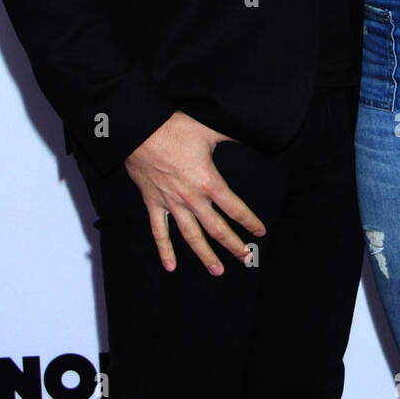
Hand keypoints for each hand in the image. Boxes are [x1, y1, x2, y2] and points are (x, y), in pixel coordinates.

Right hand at [124, 110, 265, 275]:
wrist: (139, 130)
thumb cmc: (174, 127)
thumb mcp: (209, 129)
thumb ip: (232, 135)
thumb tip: (253, 131)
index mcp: (208, 181)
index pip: (235, 208)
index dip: (249, 221)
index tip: (260, 231)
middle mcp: (191, 198)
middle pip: (217, 228)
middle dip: (233, 245)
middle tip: (245, 258)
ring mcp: (171, 203)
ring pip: (191, 236)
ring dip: (205, 255)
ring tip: (217, 270)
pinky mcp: (153, 203)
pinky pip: (159, 232)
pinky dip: (164, 250)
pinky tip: (170, 266)